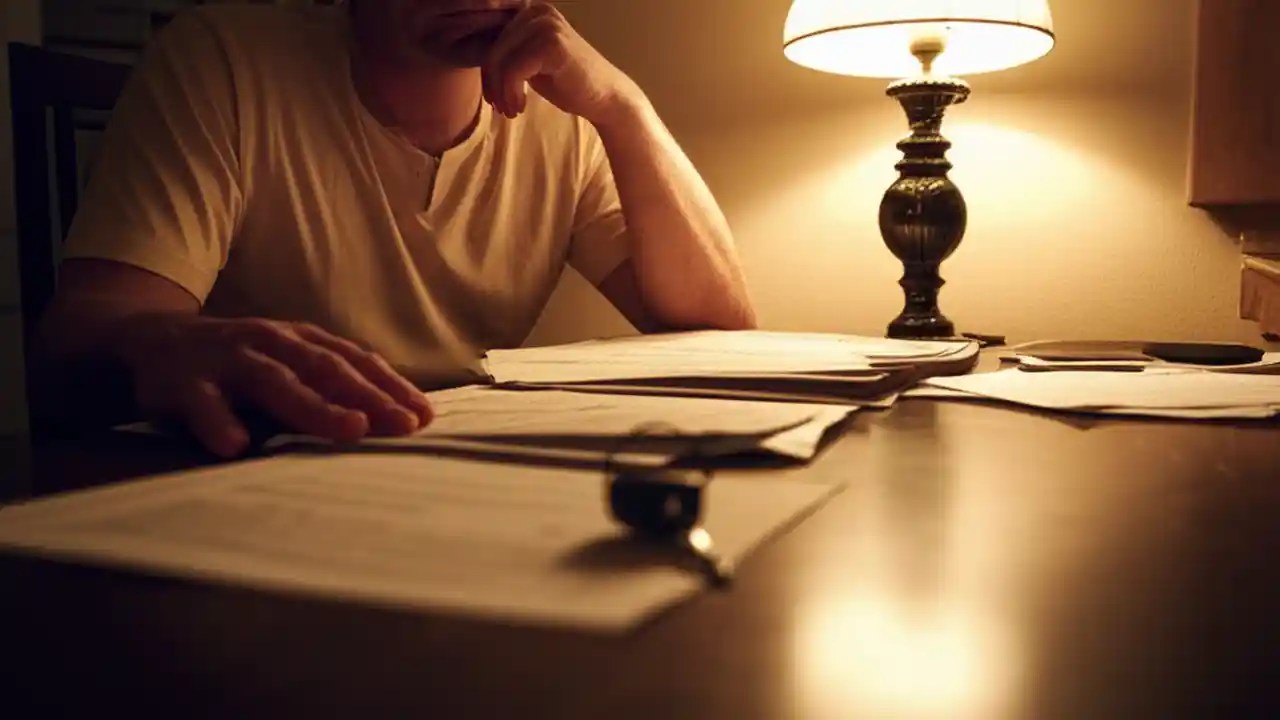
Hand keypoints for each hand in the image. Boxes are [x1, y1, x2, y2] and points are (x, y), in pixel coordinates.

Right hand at [115, 316, 431, 457]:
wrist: (151, 341)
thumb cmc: (239, 366)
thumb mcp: (288, 370)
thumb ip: (331, 392)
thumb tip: (396, 423)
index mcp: (301, 341)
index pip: (355, 363)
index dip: (391, 388)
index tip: (424, 417)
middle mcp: (270, 343)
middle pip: (327, 370)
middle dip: (368, 397)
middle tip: (403, 425)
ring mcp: (227, 359)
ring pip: (276, 382)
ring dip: (314, 406)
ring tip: (350, 430)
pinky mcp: (182, 382)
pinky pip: (203, 405)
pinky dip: (219, 424)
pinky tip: (236, 448)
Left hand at [481, 1, 639, 126]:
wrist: (605, 98)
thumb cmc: (567, 83)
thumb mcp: (529, 62)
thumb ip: (507, 53)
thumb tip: (472, 54)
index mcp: (530, 11)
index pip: (490, 37)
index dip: (486, 70)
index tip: (494, 97)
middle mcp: (538, 11)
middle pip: (491, 48)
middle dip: (491, 83)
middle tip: (501, 109)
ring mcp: (546, 25)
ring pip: (498, 60)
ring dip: (500, 92)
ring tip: (511, 110)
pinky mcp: (552, 44)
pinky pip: (511, 71)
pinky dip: (510, 94)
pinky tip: (521, 108)